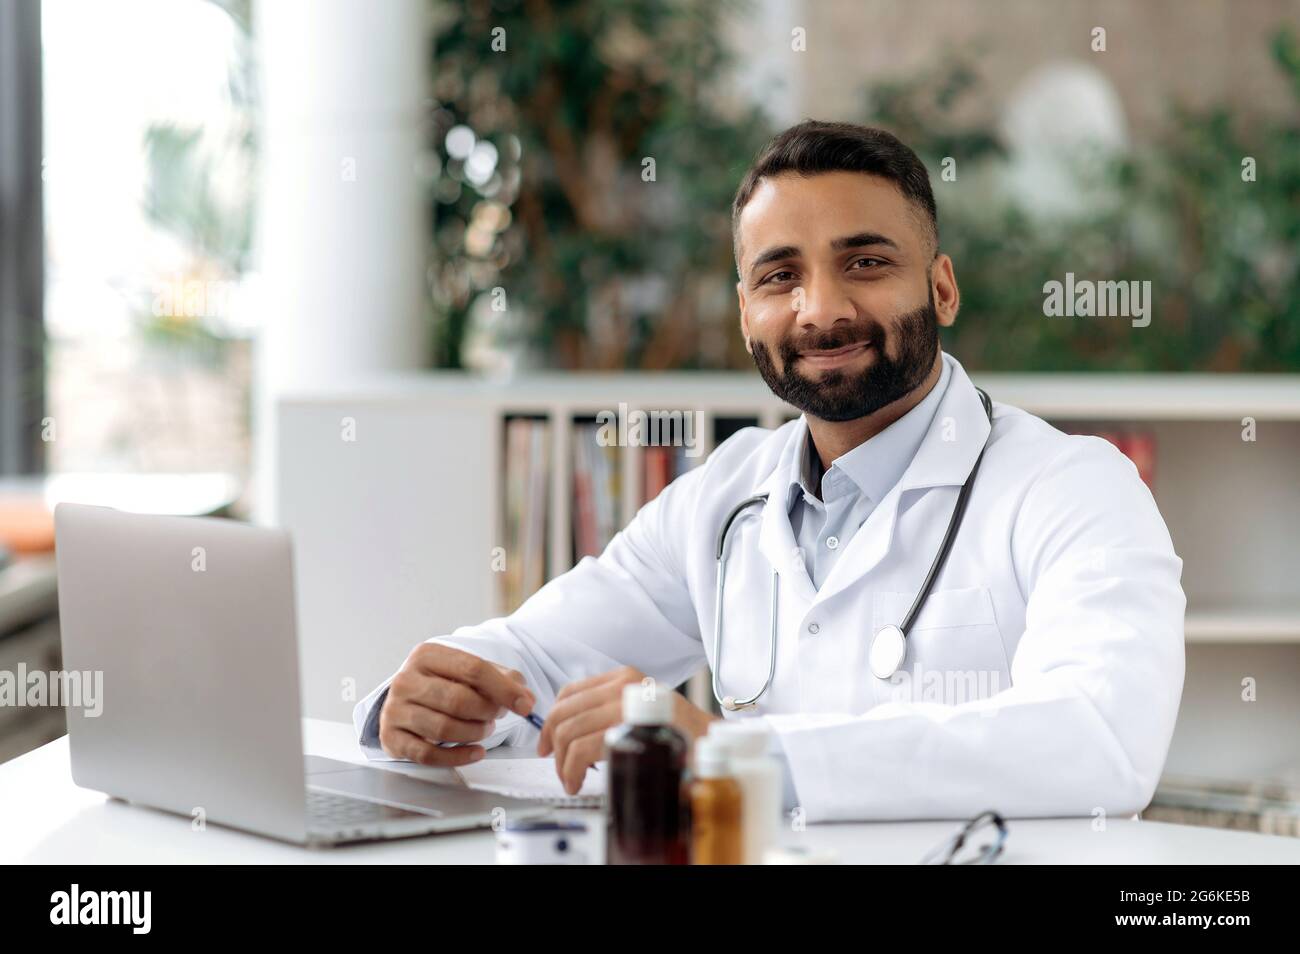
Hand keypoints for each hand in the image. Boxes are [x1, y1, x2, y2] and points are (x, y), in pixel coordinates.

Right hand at [379, 643, 534, 766]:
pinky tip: (476, 752)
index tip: (525, 705)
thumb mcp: (469, 672)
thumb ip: (502, 679)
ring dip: (474, 733)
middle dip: (487, 712)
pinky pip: (428, 755)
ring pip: (444, 729)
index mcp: (427, 655)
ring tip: (484, 730)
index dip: (504, 689)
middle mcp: (406, 680)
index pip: (473, 669)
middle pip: (458, 700)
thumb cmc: (444, 684)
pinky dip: (458, 757)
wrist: (406, 700)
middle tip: (497, 717)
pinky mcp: (391, 738)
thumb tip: (527, 699)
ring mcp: (395, 710)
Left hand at [536, 666, 718, 794]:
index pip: (570, 692)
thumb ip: (609, 712)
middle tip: (560, 770)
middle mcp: (623, 686)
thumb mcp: (640, 710)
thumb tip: (567, 734)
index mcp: (624, 678)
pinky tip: (578, 781)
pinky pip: (582, 749)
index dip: (551, 721)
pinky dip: (572, 769)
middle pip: (564, 713)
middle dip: (553, 746)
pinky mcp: (629, 729)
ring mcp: (627, 706)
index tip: (547, 745)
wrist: (713, 745)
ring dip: (562, 763)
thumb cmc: (678, 736)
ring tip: (571, 780)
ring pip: (569, 733)